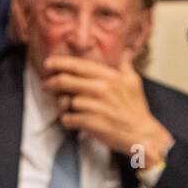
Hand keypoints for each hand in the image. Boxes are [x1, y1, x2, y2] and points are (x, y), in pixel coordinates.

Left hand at [43, 50, 172, 167]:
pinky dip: (67, 120)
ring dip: (61, 105)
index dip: (59, 63)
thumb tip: (125, 53)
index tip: (47, 63)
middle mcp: (100, 89)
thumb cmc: (136, 109)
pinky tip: (74, 120)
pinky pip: (67, 119)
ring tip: (66, 107)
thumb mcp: (133, 83)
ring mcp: (94, 106)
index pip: (77, 65)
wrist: (142, 134)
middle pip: (64, 81)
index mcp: (109, 77)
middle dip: (50, 83)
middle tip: (46, 86)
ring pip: (64, 101)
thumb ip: (125, 66)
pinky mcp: (90, 122)